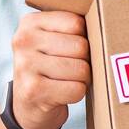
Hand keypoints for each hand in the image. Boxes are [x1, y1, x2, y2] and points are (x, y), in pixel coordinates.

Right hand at [11, 9, 90, 128]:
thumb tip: (105, 25)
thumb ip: (70, 27)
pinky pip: (76, 89)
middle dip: (84, 61)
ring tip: (66, 80)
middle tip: (70, 68)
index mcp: (30, 22)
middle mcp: (24, 41)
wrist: (27, 106)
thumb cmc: (48, 68)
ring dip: (82, 79)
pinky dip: (76, 94)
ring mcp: (26, 65)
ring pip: (82, 69)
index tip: (71, 48)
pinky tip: (62, 93)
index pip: (76, 23)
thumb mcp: (50, 40)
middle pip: (81, 46)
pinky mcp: (33, 90)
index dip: (84, 38)